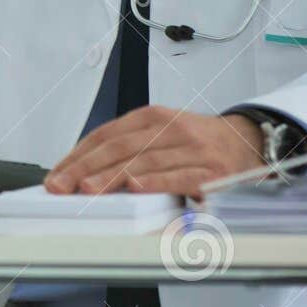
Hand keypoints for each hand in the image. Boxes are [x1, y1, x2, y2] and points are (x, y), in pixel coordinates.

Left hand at [44, 106, 264, 199]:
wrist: (250, 143)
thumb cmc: (199, 144)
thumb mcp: (163, 135)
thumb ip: (130, 148)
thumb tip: (85, 173)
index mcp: (152, 117)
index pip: (106, 135)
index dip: (78, 155)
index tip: (56, 174)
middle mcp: (169, 128)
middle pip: (119, 146)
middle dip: (85, 167)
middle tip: (61, 185)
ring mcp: (191, 148)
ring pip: (144, 160)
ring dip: (113, 176)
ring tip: (88, 189)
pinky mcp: (210, 170)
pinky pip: (179, 176)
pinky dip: (156, 181)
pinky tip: (136, 187)